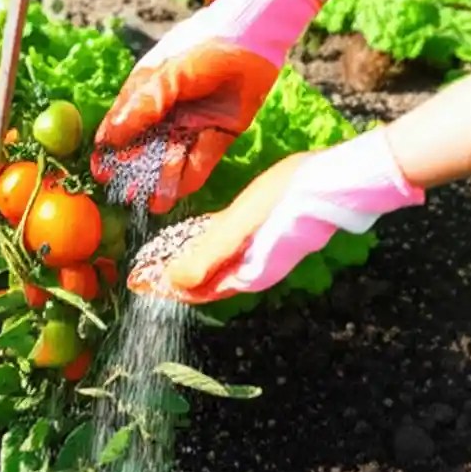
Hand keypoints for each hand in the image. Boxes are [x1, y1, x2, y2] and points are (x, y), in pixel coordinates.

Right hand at [90, 0, 319, 213]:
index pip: (122, 125)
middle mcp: (167, 111)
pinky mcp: (220, 132)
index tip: (102, 172)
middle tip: (129, 196)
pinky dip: (191, 174)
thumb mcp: (169, 74)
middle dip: (136, 173)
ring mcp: (193, 123)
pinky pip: (202, 158)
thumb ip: (143, 105)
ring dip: (163, 180)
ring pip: (173, 157)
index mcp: (148, 91)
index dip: (111, 149)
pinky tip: (179, 190)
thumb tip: (111, 137)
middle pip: (146, 147)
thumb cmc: (206, 46)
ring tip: (155, 204)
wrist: (255, 36)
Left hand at [127, 128, 424, 302]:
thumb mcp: (241, 225)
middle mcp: (250, 270)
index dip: (160, 289)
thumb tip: (173, 283)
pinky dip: (203, 246)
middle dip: (167, 279)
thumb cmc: (289, 200)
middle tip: (136, 273)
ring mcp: (259, 254)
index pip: (192, 291)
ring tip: (155, 257)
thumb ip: (207, 256)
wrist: (338, 180)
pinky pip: (225, 248)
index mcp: (244, 275)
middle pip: (199, 282)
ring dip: (183, 263)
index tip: (132, 284)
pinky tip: (193, 236)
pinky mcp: (265, 234)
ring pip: (211, 266)